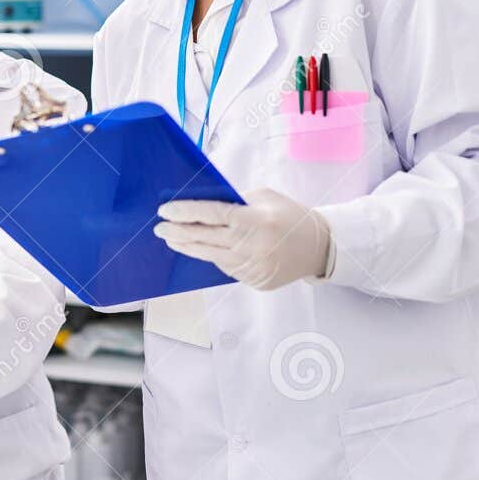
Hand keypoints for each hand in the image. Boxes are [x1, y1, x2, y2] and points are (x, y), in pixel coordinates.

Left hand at [153, 189, 332, 290]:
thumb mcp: (265, 198)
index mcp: (256, 220)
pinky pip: (225, 267)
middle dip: (177, 231)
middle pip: (204, 238)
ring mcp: (252, 267)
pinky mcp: (253, 281)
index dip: (185, 212)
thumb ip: (235, 200)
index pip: (211, 214)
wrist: (319, 248)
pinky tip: (199, 249)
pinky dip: (211, 257)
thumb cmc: (290, 216)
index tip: (165, 210)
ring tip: (171, 238)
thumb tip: (200, 205)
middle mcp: (252, 246)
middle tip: (159, 226)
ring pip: (209, 256)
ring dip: (187, 246)